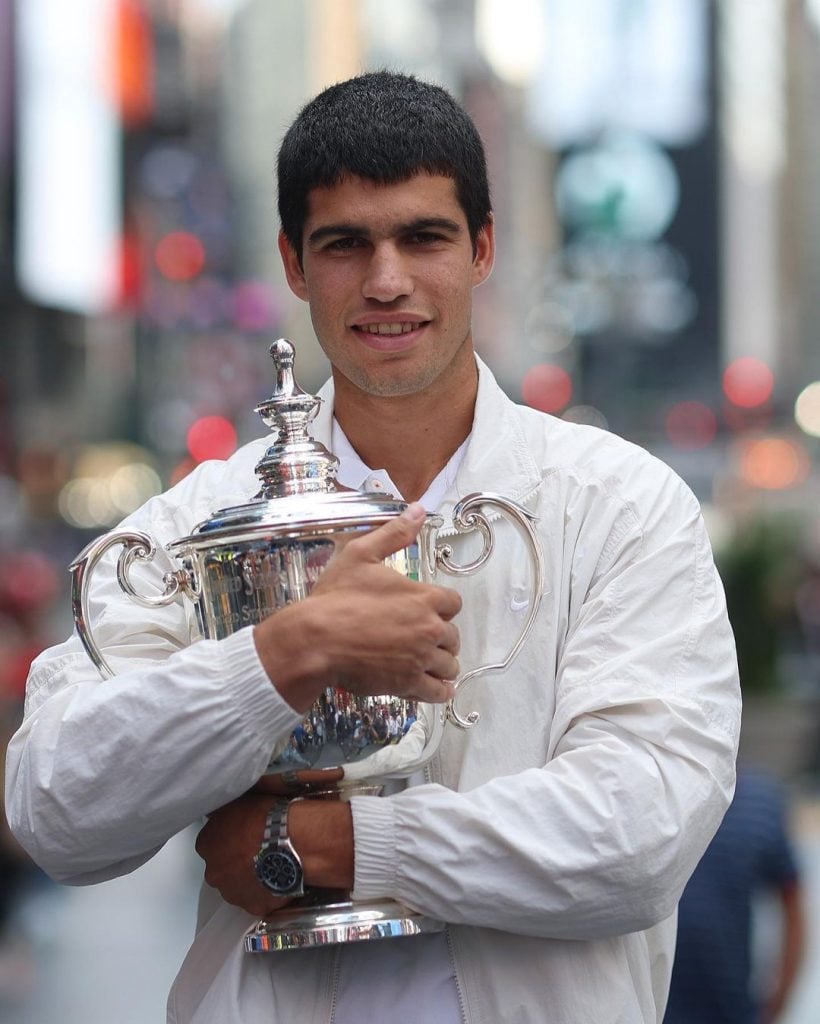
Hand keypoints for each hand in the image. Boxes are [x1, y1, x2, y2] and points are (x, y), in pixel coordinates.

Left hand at [195, 794, 289, 916]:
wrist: (290, 841)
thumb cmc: (266, 818)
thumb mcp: (240, 802)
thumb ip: (225, 813)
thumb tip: (224, 814)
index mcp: (206, 844)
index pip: (210, 843)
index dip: (228, 838)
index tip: (242, 835)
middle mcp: (214, 873)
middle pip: (221, 869)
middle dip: (236, 862)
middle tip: (257, 850)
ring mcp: (233, 893)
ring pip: (239, 887)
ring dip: (250, 878)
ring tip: (271, 864)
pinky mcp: (254, 907)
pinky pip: (260, 899)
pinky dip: (268, 891)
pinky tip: (281, 877)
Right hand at [253, 503, 461, 711]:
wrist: (316, 640)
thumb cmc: (336, 598)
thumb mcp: (361, 555)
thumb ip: (394, 533)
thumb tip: (418, 510)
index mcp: (424, 597)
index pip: (453, 603)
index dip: (441, 606)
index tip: (426, 610)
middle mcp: (429, 628)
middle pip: (453, 635)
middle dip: (441, 636)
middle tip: (422, 638)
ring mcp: (420, 658)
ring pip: (449, 665)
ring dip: (441, 663)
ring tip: (426, 663)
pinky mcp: (409, 684)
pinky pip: (438, 691)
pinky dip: (439, 690)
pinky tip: (434, 687)